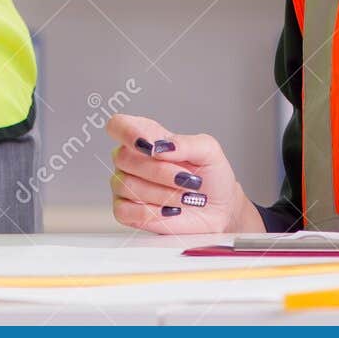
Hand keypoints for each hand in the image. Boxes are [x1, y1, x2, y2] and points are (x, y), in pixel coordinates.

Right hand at [105, 113, 263, 234]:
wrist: (219, 209)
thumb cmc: (211, 175)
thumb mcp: (208, 150)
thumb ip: (185, 143)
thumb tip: (159, 147)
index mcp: (147, 136)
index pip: (119, 125)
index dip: (128, 133)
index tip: (149, 147)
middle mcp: (132, 159)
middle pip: (124, 158)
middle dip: (159, 171)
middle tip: (185, 178)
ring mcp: (126, 185)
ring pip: (126, 185)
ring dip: (161, 193)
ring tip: (184, 197)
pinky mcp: (126, 212)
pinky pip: (123, 211)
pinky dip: (149, 212)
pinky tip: (170, 211)